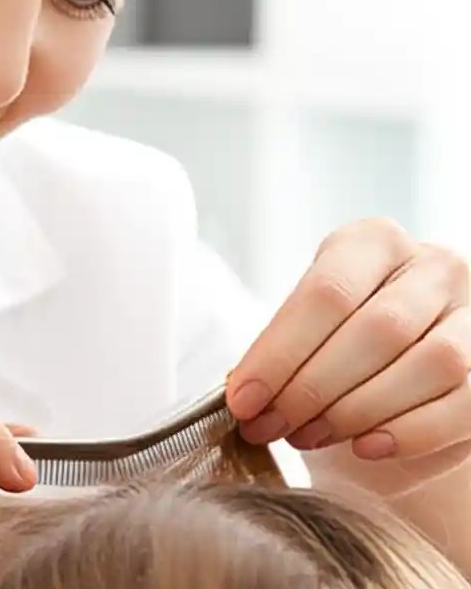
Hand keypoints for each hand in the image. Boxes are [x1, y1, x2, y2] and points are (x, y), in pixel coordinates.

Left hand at [227, 218, 470, 488]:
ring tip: (310, 435)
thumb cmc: (338, 348)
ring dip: (359, 410)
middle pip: (377, 329)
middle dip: (313, 388)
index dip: (280, 353)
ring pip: (430, 363)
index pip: (327, 291)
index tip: (243, 400)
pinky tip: (366, 447)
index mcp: (373, 243)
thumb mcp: (306, 332)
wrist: (398, 380)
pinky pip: (465, 402)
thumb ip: (280, 352)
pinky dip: (411, 431)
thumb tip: (244, 393)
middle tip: (271, 426)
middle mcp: (434, 266)